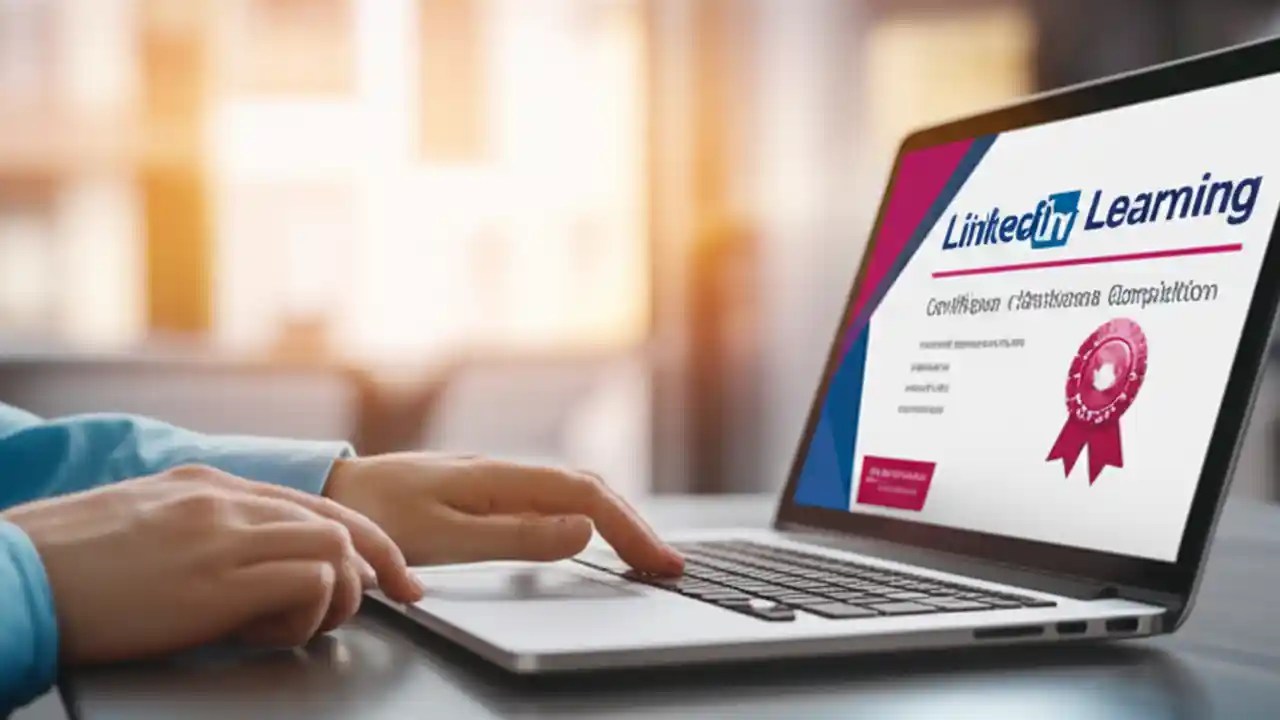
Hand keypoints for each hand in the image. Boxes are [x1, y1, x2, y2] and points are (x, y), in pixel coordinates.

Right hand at [1, 465, 420, 663]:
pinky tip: (274, 631)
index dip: (362, 539)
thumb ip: (202, 531)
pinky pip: (308, 581)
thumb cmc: (65, 564)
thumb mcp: (142, 525)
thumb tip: (248, 566)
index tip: (388, 572)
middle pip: (339, 520)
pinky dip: (312, 610)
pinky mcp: (215, 579)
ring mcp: (222, 535)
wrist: (12, 575)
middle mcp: (224, 501)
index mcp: (207, 485)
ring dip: (340, 593)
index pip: (312, 503)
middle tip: (402, 597)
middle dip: (380, 563)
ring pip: (334, 545)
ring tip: (306, 624)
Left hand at [323, 453, 682, 574]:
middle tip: (666, 565)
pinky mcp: (485, 491)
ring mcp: (496, 479)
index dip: (631, 529)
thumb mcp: (445, 536)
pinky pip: (550, 499)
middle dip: (634, 525)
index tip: (660, 564)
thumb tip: (584, 532)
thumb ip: (516, 536)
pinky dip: (585, 519)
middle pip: (590, 490)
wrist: (329, 492)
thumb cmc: (375, 516)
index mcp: (501, 477)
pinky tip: (589, 538)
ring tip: (642, 554)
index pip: (587, 497)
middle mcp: (504, 471)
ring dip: (614, 521)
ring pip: (573, 492)